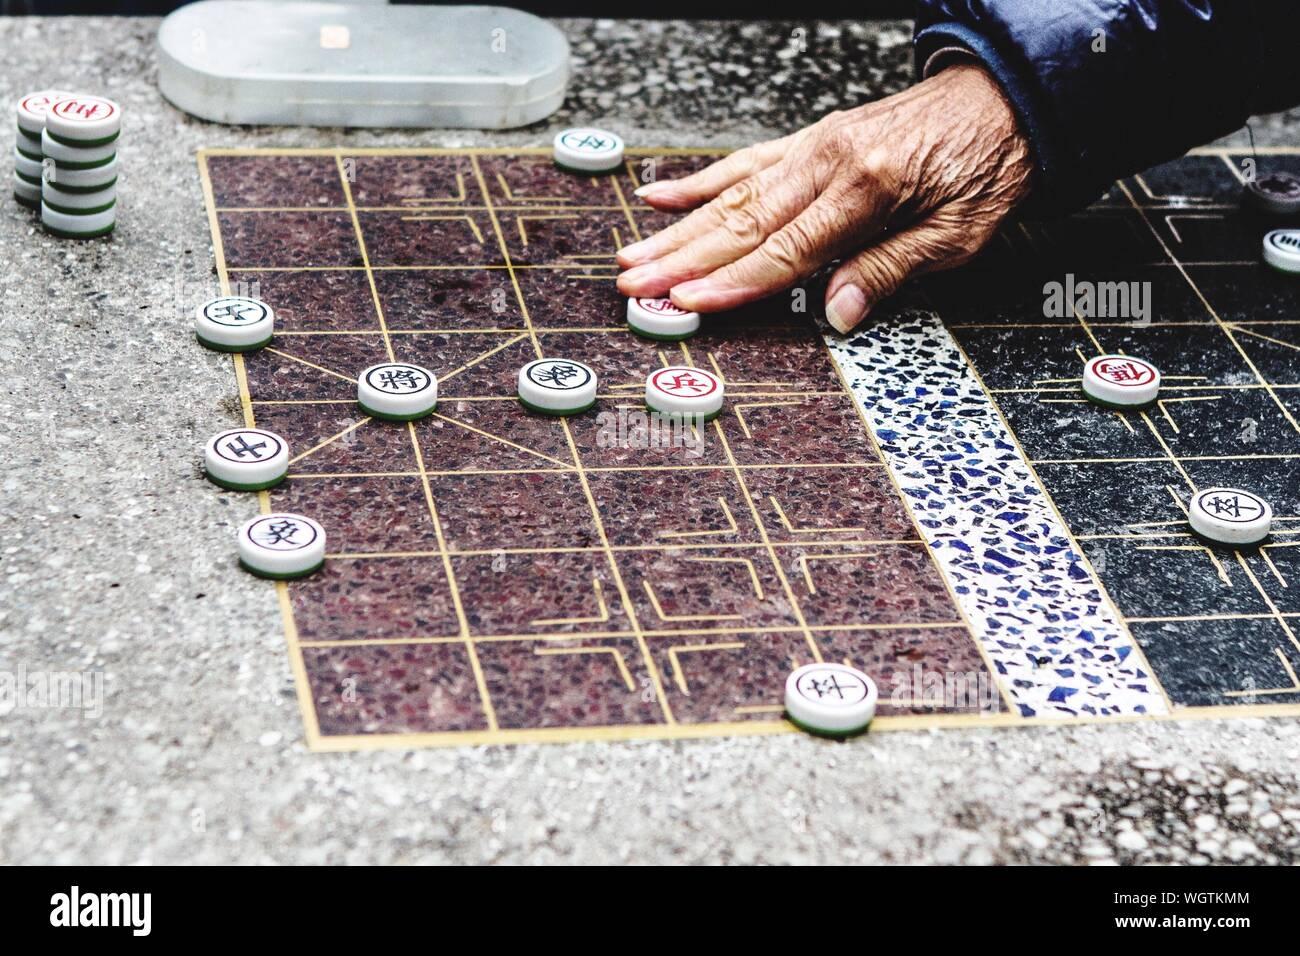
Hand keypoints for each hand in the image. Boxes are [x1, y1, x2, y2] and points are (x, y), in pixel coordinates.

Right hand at [616, 62, 1033, 332]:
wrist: (1007, 96)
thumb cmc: (990, 164)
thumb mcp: (958, 235)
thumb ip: (890, 271)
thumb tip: (837, 313)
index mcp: (865, 188)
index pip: (784, 251)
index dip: (732, 284)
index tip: (688, 304)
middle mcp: (828, 161)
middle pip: (742, 222)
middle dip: (682, 260)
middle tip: (634, 286)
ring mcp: (814, 146)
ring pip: (732, 195)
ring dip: (679, 230)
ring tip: (633, 254)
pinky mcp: (813, 140)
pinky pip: (746, 163)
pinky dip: (702, 181)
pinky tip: (663, 194)